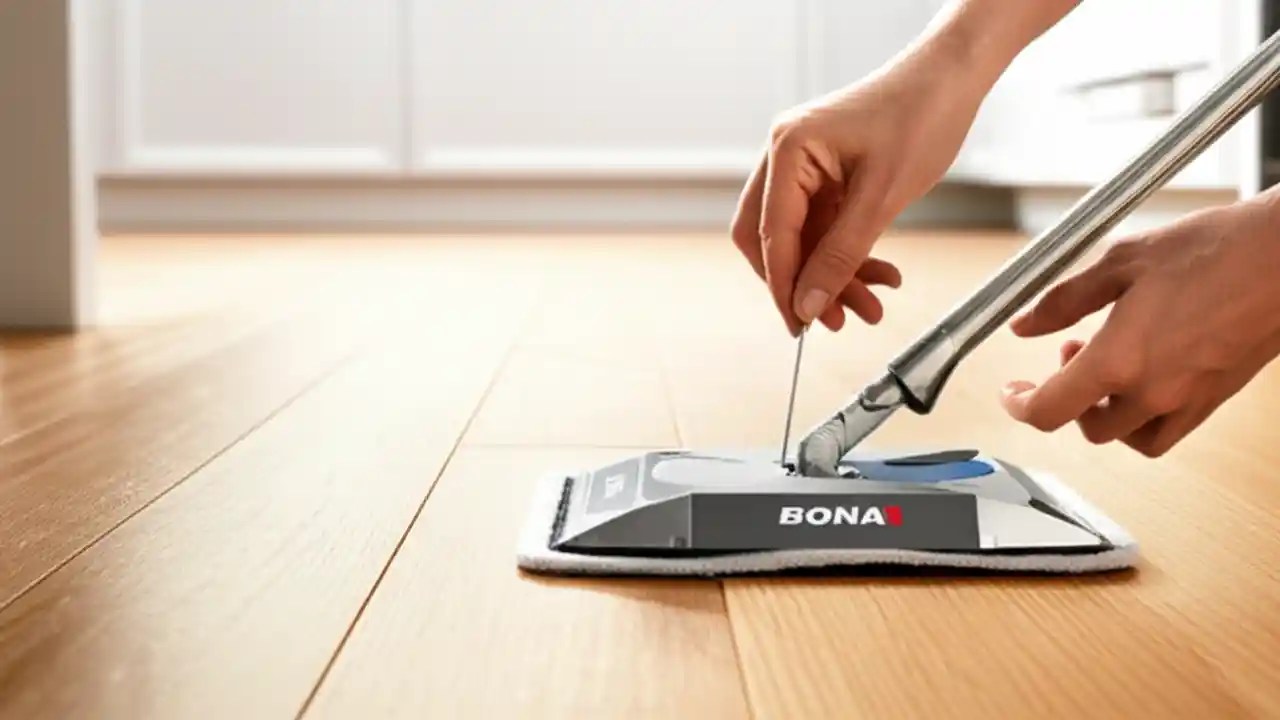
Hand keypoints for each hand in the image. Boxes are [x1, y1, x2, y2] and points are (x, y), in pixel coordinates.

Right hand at [730, 40, 989, 334]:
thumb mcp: (882, 197)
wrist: (953, 79)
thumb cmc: (921, 116)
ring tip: (870, 306)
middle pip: (771, 240)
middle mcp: (786, 158)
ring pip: (803, 241)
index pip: (771, 234)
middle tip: (833, 321)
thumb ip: (841, 255)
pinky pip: (826, 230)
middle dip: (804, 284)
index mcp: (788, 151)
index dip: (783, 285)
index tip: (800, 324)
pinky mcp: (827, 177)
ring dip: (833, 277)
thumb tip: (807, 305)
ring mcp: (805, 168)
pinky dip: (849, 256)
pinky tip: (879, 276)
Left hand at [1001, 196, 1279, 456]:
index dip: (1019, 405)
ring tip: (1110, 363)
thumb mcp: (1120, 261)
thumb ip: (1064, 299)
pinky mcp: (1215, 399)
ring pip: (1128, 438)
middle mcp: (1153, 392)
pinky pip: (1166, 432)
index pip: (1049, 409)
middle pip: (1088, 427)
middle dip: (1067, 398)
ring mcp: (1189, 401)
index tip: (1012, 392)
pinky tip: (1146, 376)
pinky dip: (1143, 419)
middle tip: (1072, 353)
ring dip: (1105, 412)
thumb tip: (1024, 324)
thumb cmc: (1215, 250)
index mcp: (1120, 360)